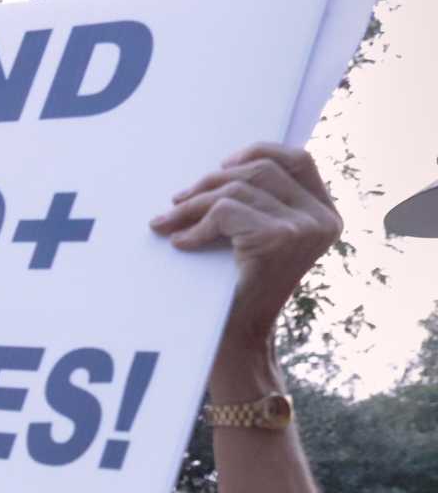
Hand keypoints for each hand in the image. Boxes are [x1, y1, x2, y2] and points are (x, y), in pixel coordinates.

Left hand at [151, 143, 341, 356]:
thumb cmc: (239, 289)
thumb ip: (260, 205)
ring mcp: (305, 228)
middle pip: (261, 170)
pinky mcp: (279, 239)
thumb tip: (223, 166)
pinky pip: (225, 212)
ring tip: (167, 222)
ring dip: (193, 205)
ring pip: (237, 190)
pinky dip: (195, 226)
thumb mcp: (258, 240)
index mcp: (326, 214)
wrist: (237, 340)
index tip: (221, 165)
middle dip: (210, 182)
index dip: (258, 152)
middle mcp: (323, 219)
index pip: (299, 159)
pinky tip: (180, 242)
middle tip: (175, 202)